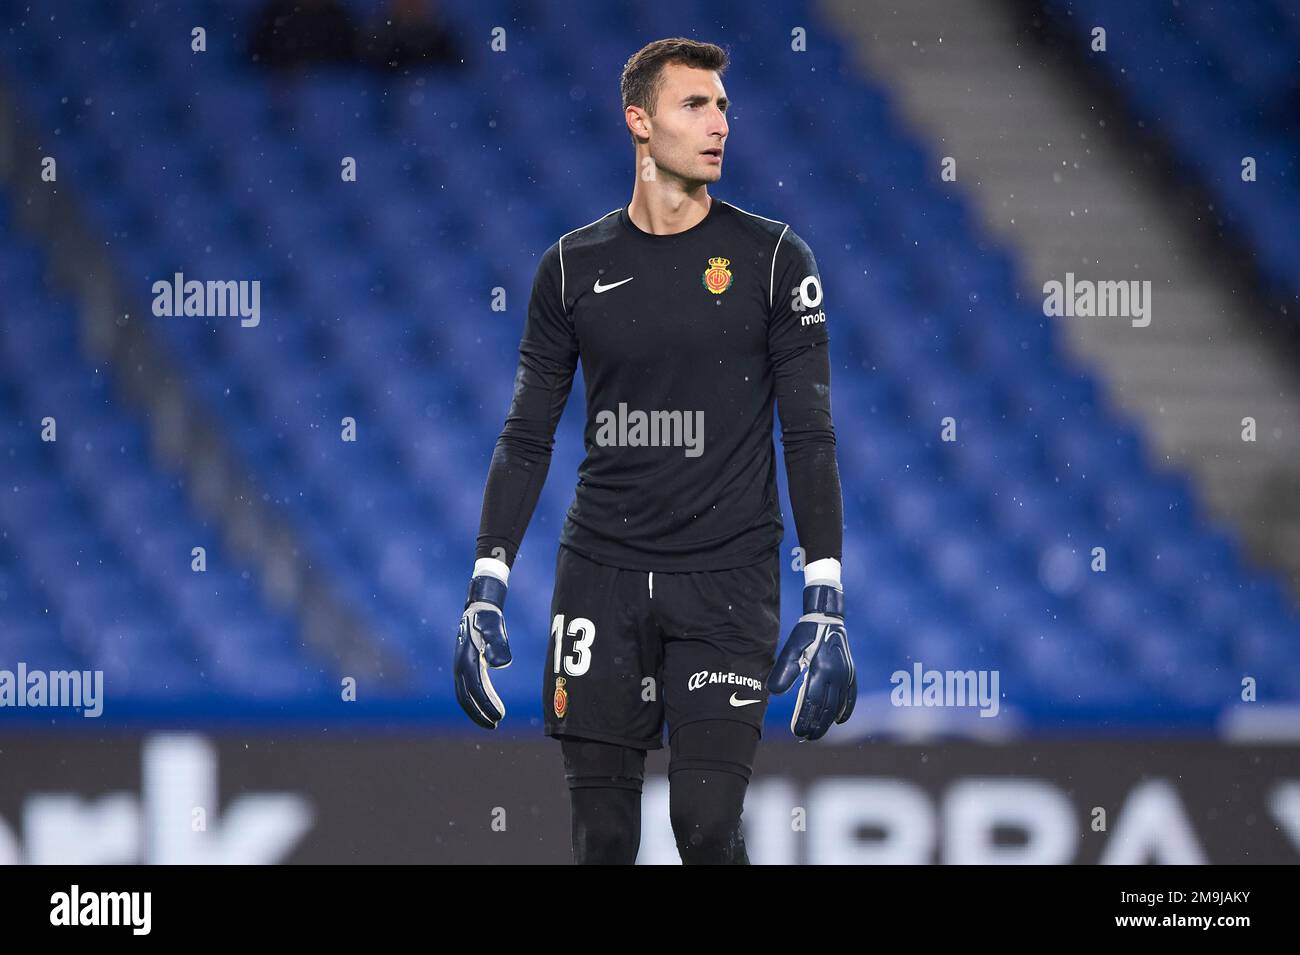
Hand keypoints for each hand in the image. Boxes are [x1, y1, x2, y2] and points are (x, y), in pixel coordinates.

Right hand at [454, 574, 511, 728]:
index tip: (499, 717)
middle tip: (494, 725)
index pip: (475, 690)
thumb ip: (497, 645)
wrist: (480, 608)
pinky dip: (482, 698)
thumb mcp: (494, 629)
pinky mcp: (469, 665)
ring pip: (467, 694)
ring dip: (479, 709)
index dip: (486, 706)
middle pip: (466, 698)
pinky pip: (472, 687)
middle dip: (479, 714)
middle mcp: (460, 666)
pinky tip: (494, 704)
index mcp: (466, 661)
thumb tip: (500, 665)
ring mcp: (462, 666)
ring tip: (496, 719)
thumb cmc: (488, 618)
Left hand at [768, 583, 854, 739]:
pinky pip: (851, 696)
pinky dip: (845, 710)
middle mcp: (836, 674)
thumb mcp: (791, 649)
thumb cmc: (806, 633)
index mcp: (820, 669)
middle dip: (816, 725)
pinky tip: (839, 721)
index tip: (797, 731)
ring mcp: (846, 674)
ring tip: (818, 733)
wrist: (828, 618)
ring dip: (828, 721)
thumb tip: (775, 692)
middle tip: (805, 736)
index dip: (805, 718)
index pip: (812, 702)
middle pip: (826, 708)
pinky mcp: (851, 673)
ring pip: (838, 705)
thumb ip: (784, 671)